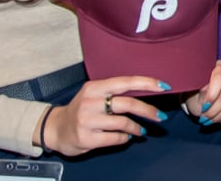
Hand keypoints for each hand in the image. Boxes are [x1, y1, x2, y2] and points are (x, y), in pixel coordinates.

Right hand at [42, 76, 167, 155]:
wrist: (55, 129)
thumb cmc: (81, 109)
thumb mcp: (94, 94)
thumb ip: (115, 92)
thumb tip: (147, 92)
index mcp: (95, 87)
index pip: (126, 82)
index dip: (147, 83)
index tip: (164, 86)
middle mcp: (90, 102)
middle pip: (127, 104)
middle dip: (148, 110)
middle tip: (161, 117)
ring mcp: (87, 121)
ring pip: (123, 123)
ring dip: (137, 127)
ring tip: (141, 130)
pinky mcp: (86, 138)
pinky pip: (115, 138)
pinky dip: (125, 137)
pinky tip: (126, 136)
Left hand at [182, 61, 220, 126]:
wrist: (205, 102)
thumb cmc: (197, 95)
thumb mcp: (194, 93)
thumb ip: (200, 90)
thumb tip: (206, 88)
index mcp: (218, 66)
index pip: (219, 77)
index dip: (212, 94)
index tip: (204, 107)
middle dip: (216, 109)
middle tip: (206, 118)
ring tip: (212, 120)